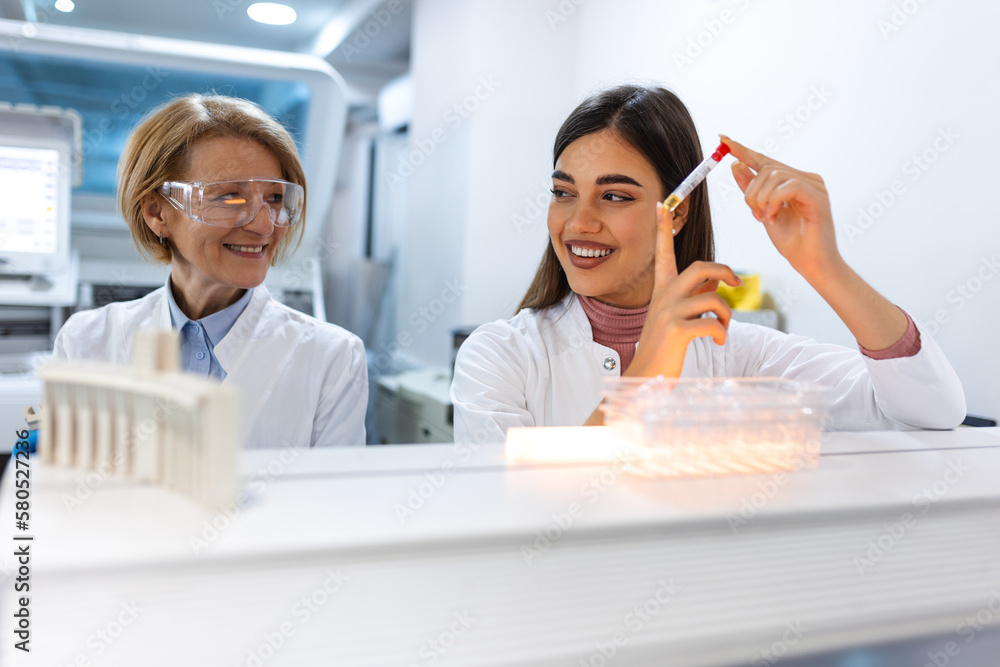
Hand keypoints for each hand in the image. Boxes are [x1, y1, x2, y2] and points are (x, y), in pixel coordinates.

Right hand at [625, 201, 741, 377]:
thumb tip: (718, 279)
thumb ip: (695, 295)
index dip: (663, 228)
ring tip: (723, 330)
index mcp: (662, 290)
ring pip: (713, 299)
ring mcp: (669, 313)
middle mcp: (664, 296)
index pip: (663, 252)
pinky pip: (713, 323)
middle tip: (736, 284)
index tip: (661, 204)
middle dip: (726, 272)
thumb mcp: (677, 317)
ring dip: (727, 316)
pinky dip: (721, 333)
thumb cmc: (666, 347)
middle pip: (701, 267)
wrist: (647, 376)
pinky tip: (716, 342)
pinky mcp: (676, 331)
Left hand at [722, 135, 843, 282]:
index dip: (742, 150)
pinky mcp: (818, 196)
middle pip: (766, 167)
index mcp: (793, 180)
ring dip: (761, 199)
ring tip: (765, 219)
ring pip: (773, 175)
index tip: (723, 139)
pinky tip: (773, 218)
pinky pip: (787, 187)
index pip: (764, 160)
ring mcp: (814, 185)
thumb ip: (752, 190)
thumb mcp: (763, 213)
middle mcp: (806, 177)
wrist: (812, 264)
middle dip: (751, 192)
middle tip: (755, 215)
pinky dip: (773, 202)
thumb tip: (736, 165)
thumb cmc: (792, 242)